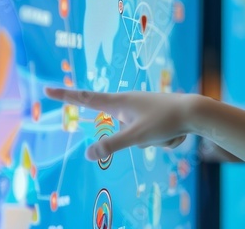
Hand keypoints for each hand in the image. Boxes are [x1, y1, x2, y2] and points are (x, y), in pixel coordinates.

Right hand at [44, 87, 197, 160]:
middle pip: (119, 130)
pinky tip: (176, 133)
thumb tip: (88, 154)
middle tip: (138, 132)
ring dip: (154, 141)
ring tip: (167, 132)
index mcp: (119, 102)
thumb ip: (111, 146)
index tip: (47, 89)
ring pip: (139, 137)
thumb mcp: (135, 137)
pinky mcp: (156, 117)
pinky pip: (154, 137)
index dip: (65, 96)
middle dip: (134, 139)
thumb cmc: (165, 121)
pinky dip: (164, 139)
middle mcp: (129, 103)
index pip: (85, 99)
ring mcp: (144, 110)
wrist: (197, 112)